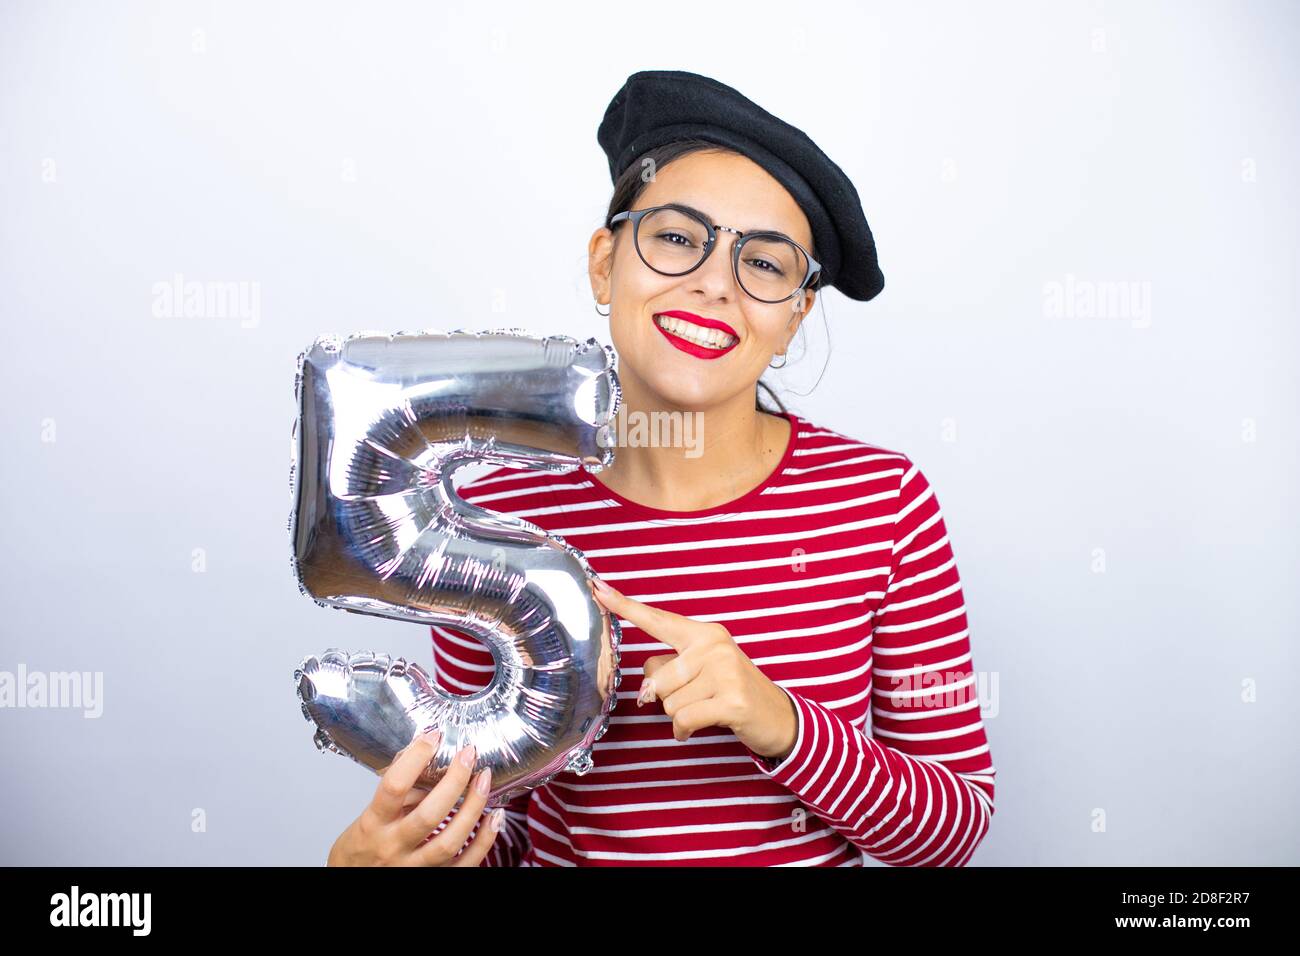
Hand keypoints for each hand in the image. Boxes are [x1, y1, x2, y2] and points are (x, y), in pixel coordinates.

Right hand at [326, 730, 503, 865]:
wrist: (352, 882)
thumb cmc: (361, 850)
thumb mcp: (367, 816)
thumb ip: (397, 793)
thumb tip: (425, 762)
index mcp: (373, 825)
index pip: (394, 787)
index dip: (416, 758)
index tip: (433, 737)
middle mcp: (393, 847)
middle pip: (428, 815)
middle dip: (454, 781)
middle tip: (469, 755)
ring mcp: (413, 867)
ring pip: (449, 842)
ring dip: (473, 808)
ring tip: (484, 780)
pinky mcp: (432, 878)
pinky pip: (465, 865)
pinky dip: (484, 841)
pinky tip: (494, 817)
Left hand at [589, 577, 796, 760]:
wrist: (778, 716)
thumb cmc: (731, 690)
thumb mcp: (705, 668)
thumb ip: (671, 667)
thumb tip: (647, 689)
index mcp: (704, 633)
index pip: (658, 620)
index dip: (625, 606)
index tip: (598, 588)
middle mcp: (714, 646)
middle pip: (655, 678)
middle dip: (667, 698)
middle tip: (696, 698)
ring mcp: (725, 673)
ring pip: (667, 703)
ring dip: (679, 716)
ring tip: (704, 710)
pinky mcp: (731, 701)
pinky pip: (683, 720)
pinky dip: (684, 731)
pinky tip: (698, 728)